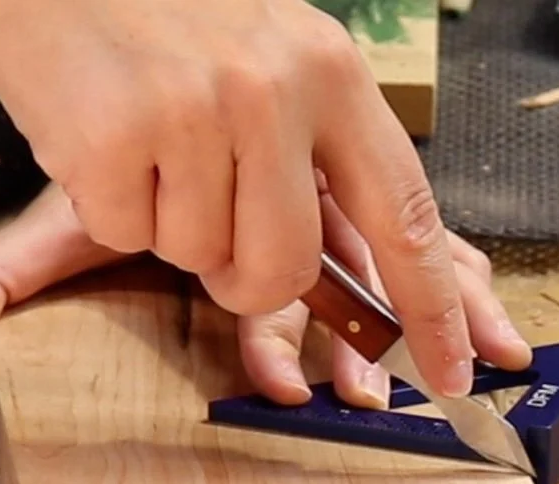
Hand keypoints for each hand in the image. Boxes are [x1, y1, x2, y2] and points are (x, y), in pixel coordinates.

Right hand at [0, 0, 484, 395]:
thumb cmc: (173, 23)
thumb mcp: (276, 58)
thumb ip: (324, 158)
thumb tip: (353, 280)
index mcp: (332, 73)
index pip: (407, 213)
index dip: (432, 308)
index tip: (453, 374)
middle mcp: (274, 91)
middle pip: (287, 270)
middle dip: (243, 277)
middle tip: (208, 221)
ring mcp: (193, 111)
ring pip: (202, 259)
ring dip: (170, 226)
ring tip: (152, 146)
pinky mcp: (114, 135)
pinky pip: (127, 236)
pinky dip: (110, 207)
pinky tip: (105, 137)